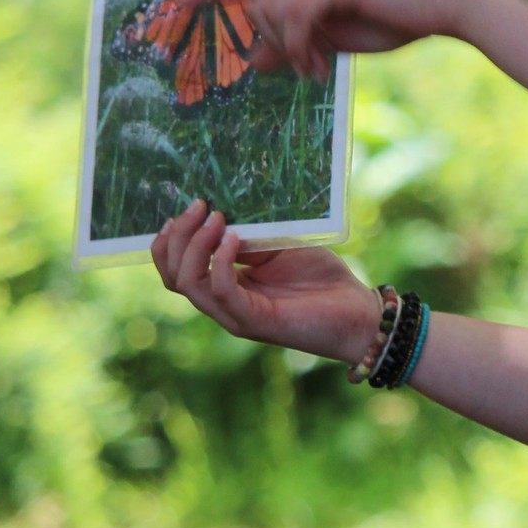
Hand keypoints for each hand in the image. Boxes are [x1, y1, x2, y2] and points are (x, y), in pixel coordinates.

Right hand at [151, 199, 379, 361]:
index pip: (178, 270)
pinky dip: (221, 262)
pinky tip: (233, 239)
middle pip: (175, 277)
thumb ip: (249, 239)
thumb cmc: (321, 278)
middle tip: (198, 205)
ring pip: (190, 285)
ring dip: (196, 246)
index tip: (188, 206)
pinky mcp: (254, 321)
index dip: (171, 240)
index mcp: (226, 286)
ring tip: (216, 218)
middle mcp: (224, 304)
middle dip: (178, 238)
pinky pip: (222, 291)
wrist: (356, 310)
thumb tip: (219, 216)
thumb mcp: (279, 248)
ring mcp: (236, 315)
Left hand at [180, 0, 472, 82]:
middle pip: (254, 3)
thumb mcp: (329, 42)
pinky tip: (321, 68)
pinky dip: (303, 50)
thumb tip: (252, 59)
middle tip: (302, 67)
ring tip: (319, 68)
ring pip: (272, 12)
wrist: (435, 7)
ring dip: (291, 50)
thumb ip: (292, 46)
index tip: (171, 3)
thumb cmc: (388, 21)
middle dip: (266, 41)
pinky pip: (296, 20)